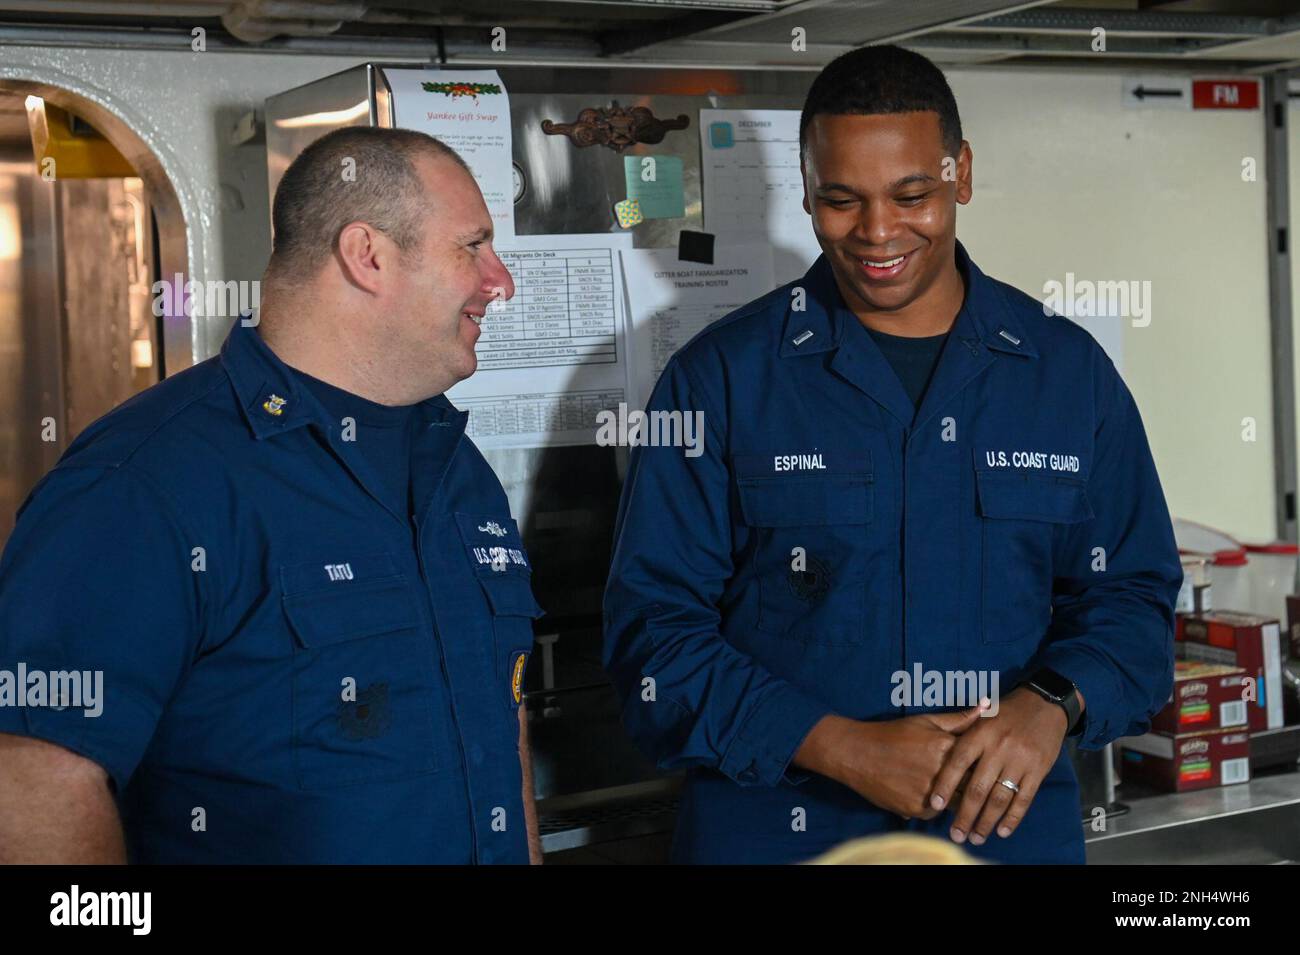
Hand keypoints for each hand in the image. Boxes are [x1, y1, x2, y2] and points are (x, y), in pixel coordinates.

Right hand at [794, 705, 987, 819]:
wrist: (856, 753)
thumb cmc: (893, 734)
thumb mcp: (926, 721)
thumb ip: (959, 718)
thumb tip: (988, 704)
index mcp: (946, 747)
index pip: (981, 761)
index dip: (988, 765)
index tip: (992, 764)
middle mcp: (940, 772)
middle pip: (973, 786)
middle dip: (977, 787)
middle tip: (978, 784)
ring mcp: (927, 793)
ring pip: (956, 803)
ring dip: (958, 799)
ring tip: (954, 791)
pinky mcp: (915, 809)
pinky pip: (936, 812)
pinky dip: (936, 805)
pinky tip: (932, 796)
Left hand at [928, 687, 1068, 845]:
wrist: (1044, 703)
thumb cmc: (1006, 712)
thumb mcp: (982, 716)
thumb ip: (961, 732)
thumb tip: (937, 752)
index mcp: (980, 733)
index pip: (957, 763)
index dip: (945, 784)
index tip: (935, 804)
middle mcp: (998, 748)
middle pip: (977, 788)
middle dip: (965, 815)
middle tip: (956, 834)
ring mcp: (1019, 761)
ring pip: (999, 798)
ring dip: (987, 821)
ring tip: (976, 837)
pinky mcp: (1038, 771)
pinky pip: (1024, 799)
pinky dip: (1013, 818)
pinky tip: (1002, 830)